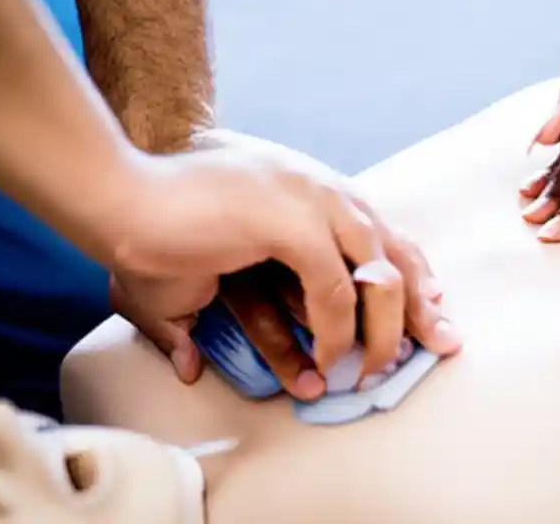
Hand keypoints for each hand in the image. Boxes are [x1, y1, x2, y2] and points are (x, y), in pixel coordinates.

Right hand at [108, 129, 461, 390]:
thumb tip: (193, 362)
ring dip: (380, 329)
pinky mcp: (289, 223)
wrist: (122, 189)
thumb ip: (216, 302)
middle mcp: (321, 192)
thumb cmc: (157, 222)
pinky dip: (335, 329)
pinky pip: (334, 289)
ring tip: (369, 370)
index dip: (410, 274)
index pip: (380, 233)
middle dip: (421, 303)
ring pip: (377, 275)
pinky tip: (325, 358)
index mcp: (311, 192)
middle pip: (395, 251)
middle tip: (438, 343)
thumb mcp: (208, 263)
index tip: (432, 311)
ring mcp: (309, 202)